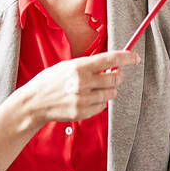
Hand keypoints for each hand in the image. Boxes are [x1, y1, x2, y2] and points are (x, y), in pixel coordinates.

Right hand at [12, 49, 138, 128]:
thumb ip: (88, 66)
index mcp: (79, 67)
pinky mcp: (83, 112)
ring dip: (107, 90)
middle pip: (115, 78)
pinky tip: (86, 99)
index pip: (110, 60)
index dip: (126, 58)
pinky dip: (99, 102)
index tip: (135, 58)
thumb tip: (111, 66)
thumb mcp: (67, 66)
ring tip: (94, 89)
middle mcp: (83, 83)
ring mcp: (83, 99)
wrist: (34, 102)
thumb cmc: (50, 82)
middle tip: (113, 75)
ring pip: (110, 93)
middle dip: (117, 76)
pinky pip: (102, 106)